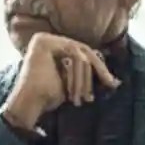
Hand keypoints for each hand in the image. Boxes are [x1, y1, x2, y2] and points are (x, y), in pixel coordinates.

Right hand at [3, 33, 120, 127]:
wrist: (29, 105)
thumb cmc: (48, 97)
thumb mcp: (73, 81)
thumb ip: (86, 72)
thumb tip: (115, 79)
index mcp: (52, 45)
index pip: (82, 52)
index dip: (98, 67)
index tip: (111, 83)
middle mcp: (47, 38)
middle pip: (83, 50)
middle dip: (99, 69)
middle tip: (111, 84)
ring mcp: (44, 38)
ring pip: (80, 53)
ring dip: (85, 78)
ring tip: (84, 97)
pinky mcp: (44, 42)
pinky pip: (73, 54)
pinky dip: (78, 75)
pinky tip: (74, 91)